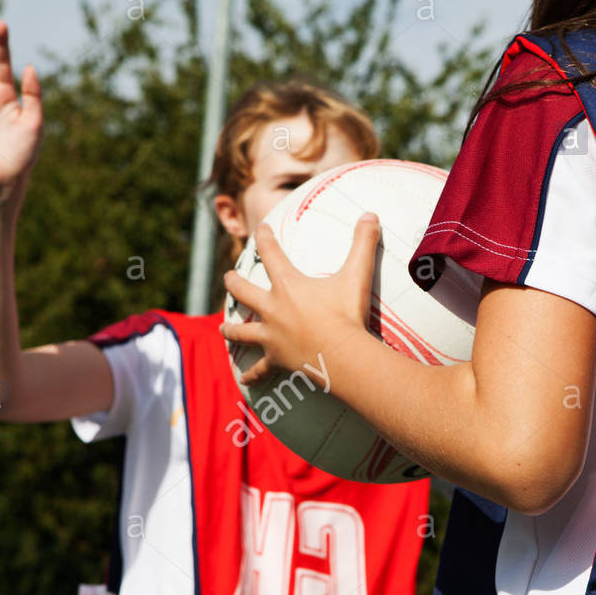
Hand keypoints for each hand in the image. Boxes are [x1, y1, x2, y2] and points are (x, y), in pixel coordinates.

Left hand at [220, 213, 380, 382]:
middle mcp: (272, 309)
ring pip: (241, 332)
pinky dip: (252, 375)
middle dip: (234, 282)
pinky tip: (244, 381)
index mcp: (287, 285)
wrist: (342, 356)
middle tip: (229, 277)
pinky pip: (260, 369)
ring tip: (224, 329)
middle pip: (243, 291)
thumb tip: (371, 214)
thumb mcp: (357, 275)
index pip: (271, 254)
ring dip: (231, 330)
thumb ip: (363, 243)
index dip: (264, 238)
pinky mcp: (277, 359)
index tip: (259, 228)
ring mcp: (271, 336)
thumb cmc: (347, 314)